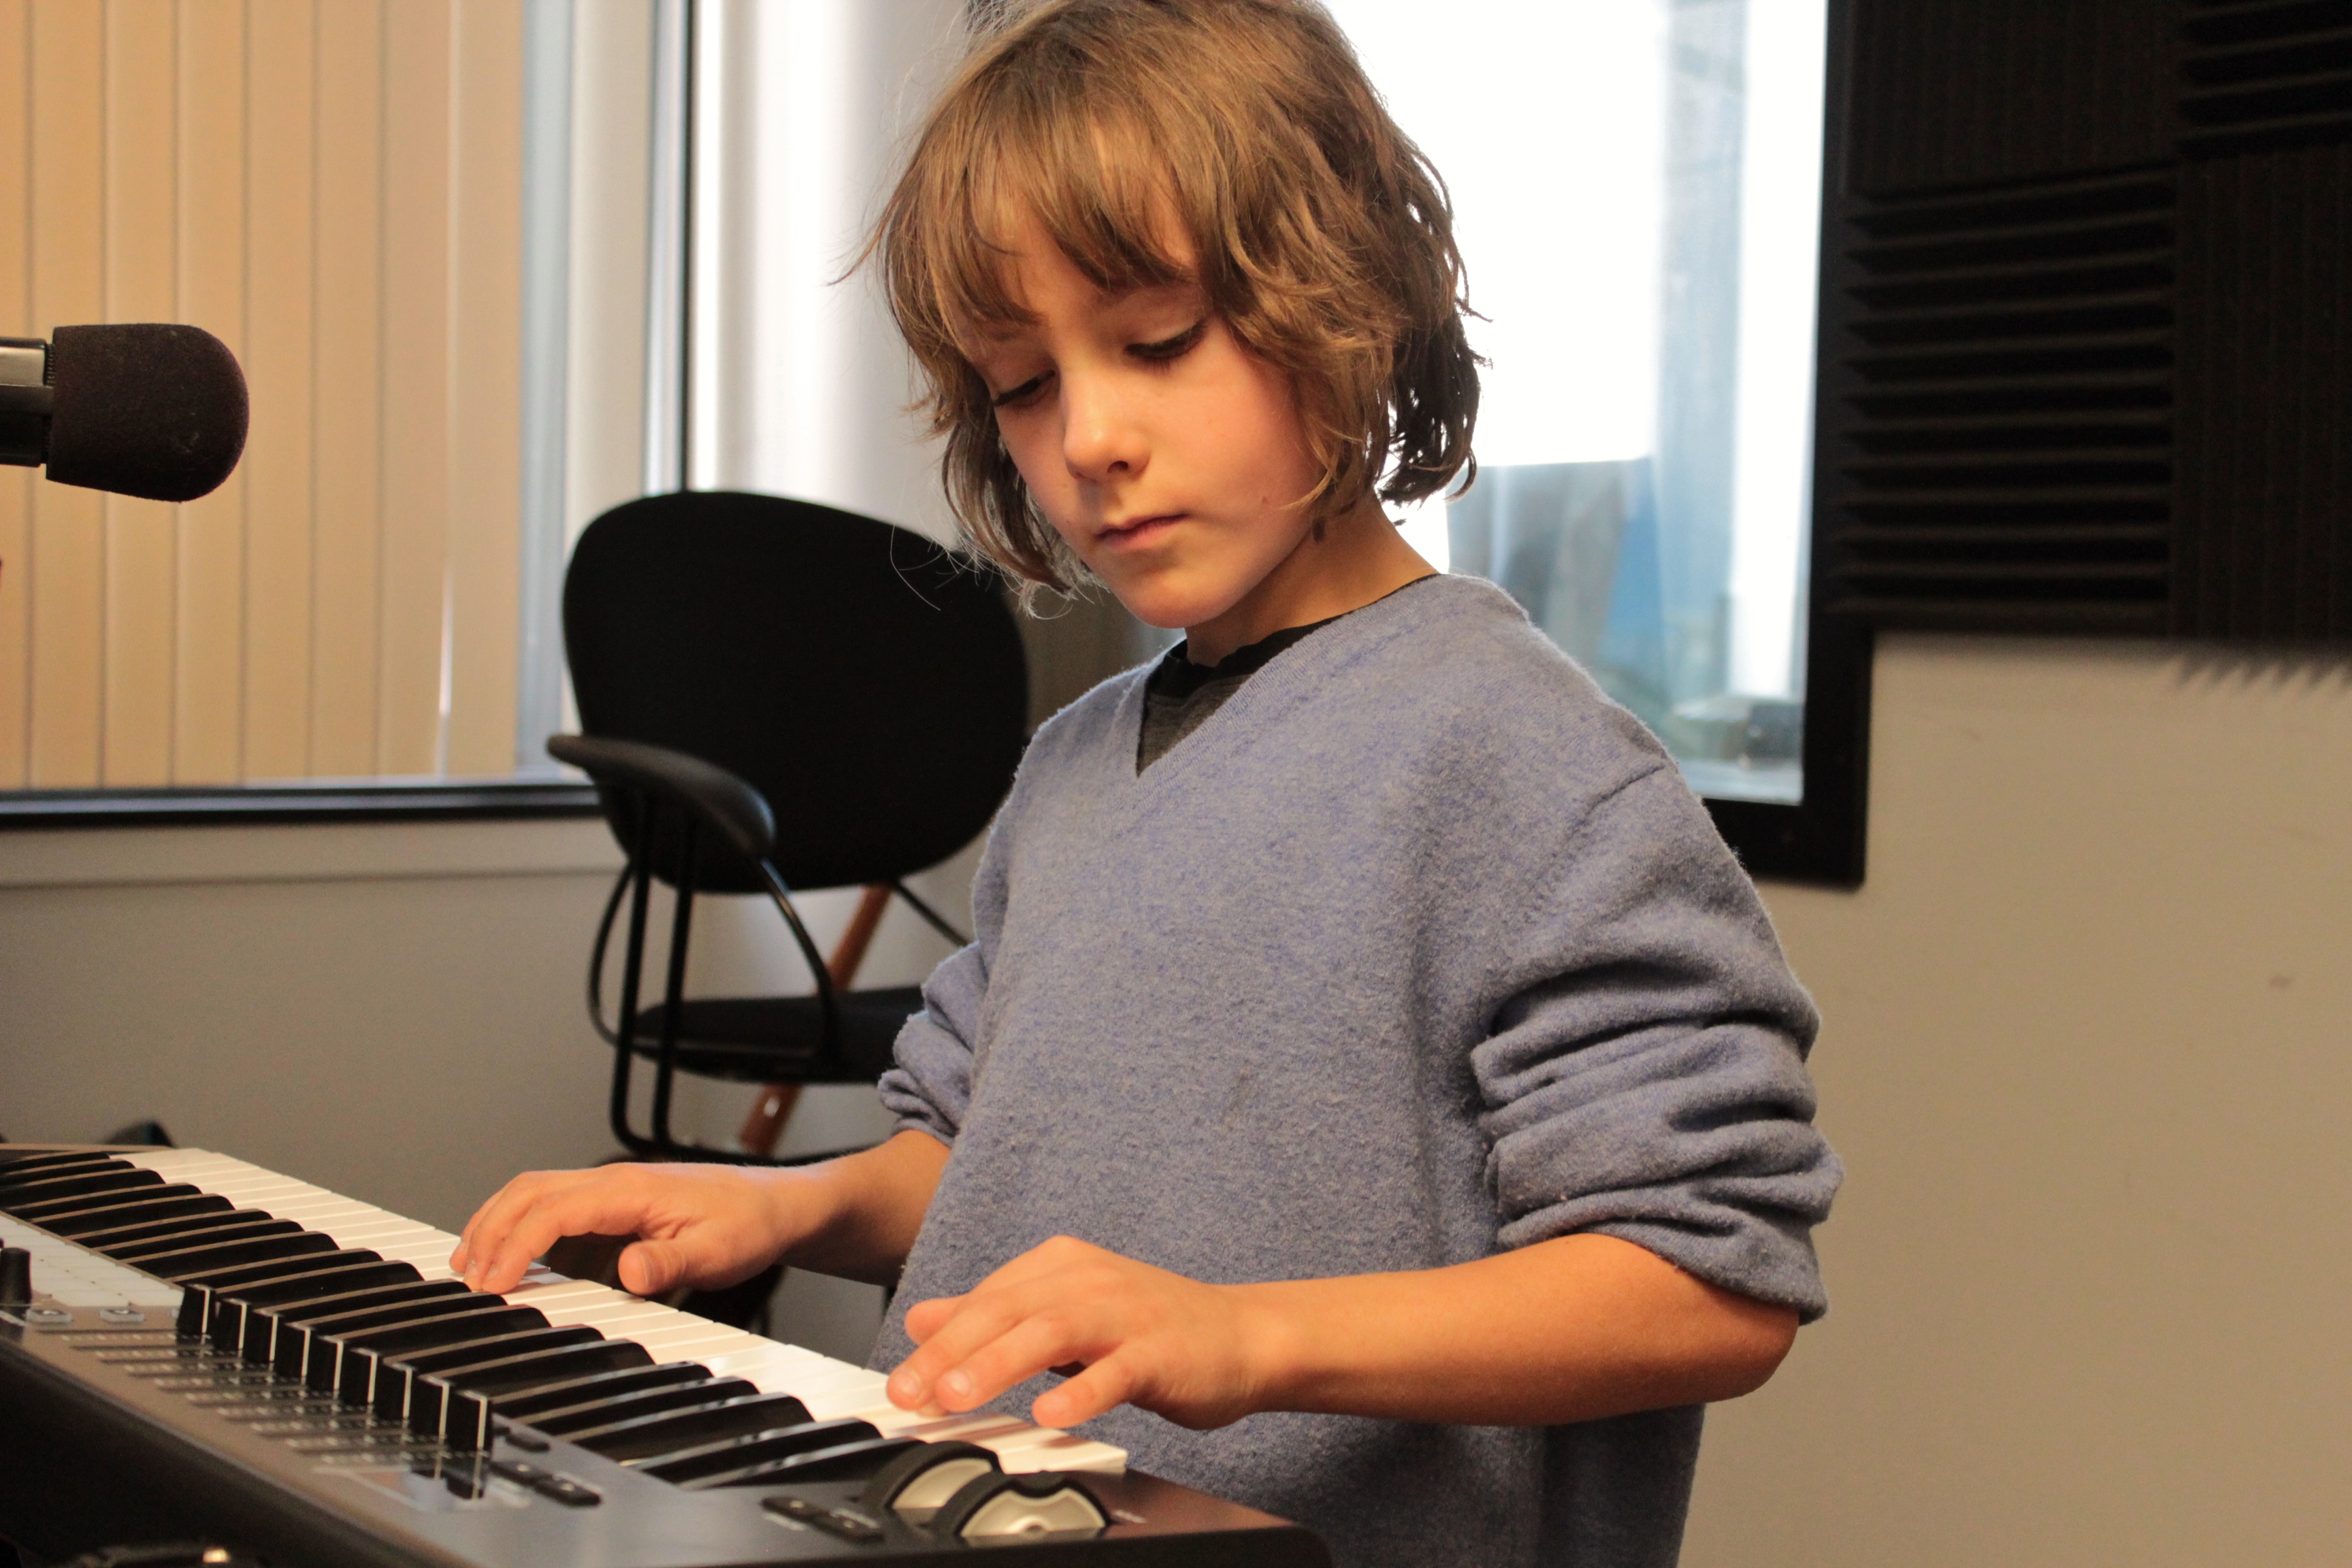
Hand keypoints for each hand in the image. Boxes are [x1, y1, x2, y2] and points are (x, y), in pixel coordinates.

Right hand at [450, 1163, 797, 1297]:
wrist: (777, 1206)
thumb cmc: (748, 1225)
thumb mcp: (716, 1253)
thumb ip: (670, 1265)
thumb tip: (627, 1275)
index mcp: (630, 1189)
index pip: (553, 1211)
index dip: (516, 1247)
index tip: (493, 1284)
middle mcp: (614, 1181)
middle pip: (529, 1192)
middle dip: (489, 1230)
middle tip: (465, 1277)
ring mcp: (612, 1190)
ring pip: (536, 1193)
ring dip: (498, 1224)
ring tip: (470, 1265)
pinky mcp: (615, 1205)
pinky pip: (555, 1208)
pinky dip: (522, 1228)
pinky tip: (513, 1258)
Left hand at [885, 1236, 1282, 1430]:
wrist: (1243, 1335)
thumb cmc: (1150, 1328)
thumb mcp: (1064, 1309)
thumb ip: (995, 1312)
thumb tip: (922, 1317)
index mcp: (1060, 1265)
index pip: (985, 1301)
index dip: (936, 1342)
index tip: (897, 1385)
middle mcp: (1088, 1280)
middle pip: (1007, 1311)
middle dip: (950, 1353)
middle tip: (909, 1393)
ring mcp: (1126, 1313)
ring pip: (1052, 1331)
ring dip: (999, 1364)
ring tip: (957, 1397)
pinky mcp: (1160, 1350)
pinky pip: (1116, 1371)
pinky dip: (1082, 1392)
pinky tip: (1051, 1416)